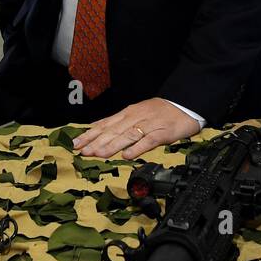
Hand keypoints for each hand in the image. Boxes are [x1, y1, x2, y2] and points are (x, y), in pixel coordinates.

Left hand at [72, 99, 199, 159]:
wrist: (184, 105)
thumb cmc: (159, 111)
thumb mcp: (136, 112)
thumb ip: (118, 122)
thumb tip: (97, 128)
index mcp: (128, 113)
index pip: (105, 124)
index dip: (90, 134)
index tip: (76, 144)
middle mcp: (135, 118)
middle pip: (113, 131)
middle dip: (97, 142)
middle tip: (83, 152)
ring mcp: (148, 124)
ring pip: (127, 135)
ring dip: (112, 145)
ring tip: (99, 154)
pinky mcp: (162, 132)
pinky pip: (148, 140)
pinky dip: (137, 148)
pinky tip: (127, 155)